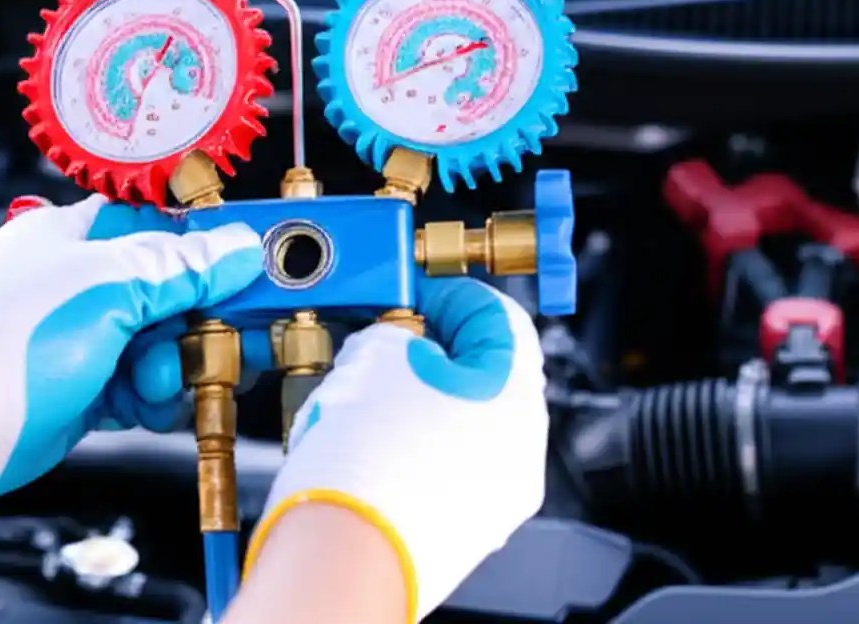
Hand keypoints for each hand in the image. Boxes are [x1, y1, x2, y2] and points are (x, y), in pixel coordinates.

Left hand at [0, 195, 262, 521]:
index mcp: (84, 236)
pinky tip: (145, 404)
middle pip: (178, 291)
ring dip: (176, 366)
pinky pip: (143, 387)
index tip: (264, 268)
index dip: (221, 248)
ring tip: (158, 381)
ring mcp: (84, 337)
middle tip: (233, 340)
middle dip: (205, 320)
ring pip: (166, 344)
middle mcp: (86, 282)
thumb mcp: (104, 291)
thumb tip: (238, 245)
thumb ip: (179, 268)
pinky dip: (153, 398)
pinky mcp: (83, 389)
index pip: (173, 228)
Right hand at [244, 277, 548, 621]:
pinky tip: (361, 446)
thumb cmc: (362, 464)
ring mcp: (494, 498)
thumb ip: (398, 335)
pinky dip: (408, 449)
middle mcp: (520, 452)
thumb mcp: (374, 356)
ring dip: (414, 403)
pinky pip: (443, 470)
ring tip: (358, 402)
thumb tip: (398, 344)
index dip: (449, 295)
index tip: (414, 296)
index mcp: (517, 397)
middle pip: (482, 375)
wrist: (338, 562)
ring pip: (460, 425)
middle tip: (382, 346)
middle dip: (428, 355)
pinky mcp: (460, 530)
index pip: (498, 317)